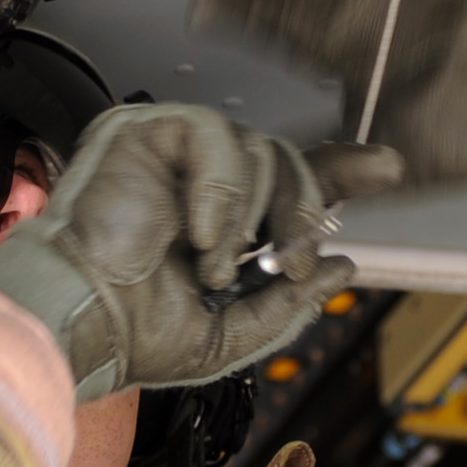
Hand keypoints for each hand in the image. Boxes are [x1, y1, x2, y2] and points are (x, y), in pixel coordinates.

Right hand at [0, 104, 355, 396]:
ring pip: (261, 149)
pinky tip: (198, 234)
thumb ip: (287, 303)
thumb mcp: (229, 336)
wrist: (79, 325)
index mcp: (218, 223)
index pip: (288, 181)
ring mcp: (170, 154)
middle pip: (288, 162)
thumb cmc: (130, 334)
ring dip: (252, 217)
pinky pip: (215, 135)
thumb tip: (341, 266)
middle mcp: (198, 183)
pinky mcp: (144, 130)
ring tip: (212, 267)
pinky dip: (219, 190)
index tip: (387, 168)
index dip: (339, 172)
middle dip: (303, 215)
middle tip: (288, 264)